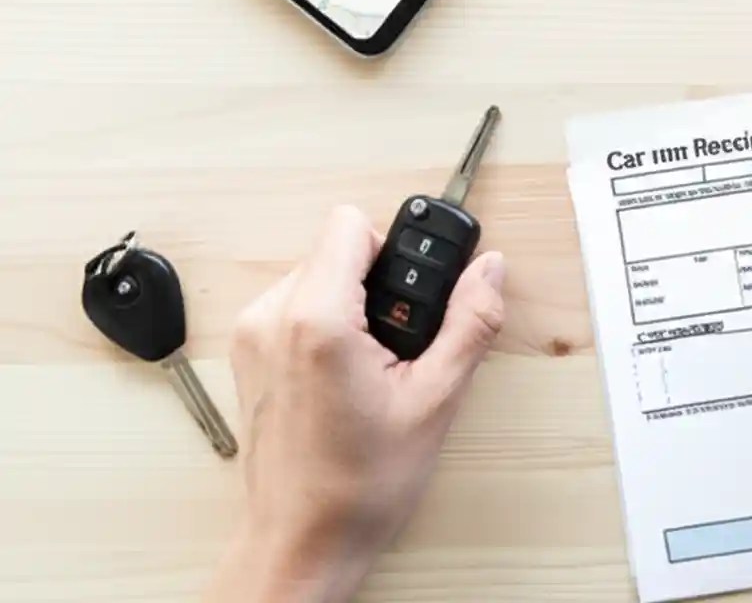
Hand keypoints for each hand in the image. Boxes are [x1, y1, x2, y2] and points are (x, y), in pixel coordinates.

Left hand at [205, 206, 505, 602]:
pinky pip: (293, 306)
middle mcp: (271, 318)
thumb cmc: (359, 485)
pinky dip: (324, 324)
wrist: (303, 540)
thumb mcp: (435, 400)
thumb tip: (490, 271)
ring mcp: (252, 336)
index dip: (394, 248)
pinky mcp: (247, 355)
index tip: (414, 291)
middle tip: (398, 344)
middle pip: (334, 249)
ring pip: (314, 276)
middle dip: (377, 283)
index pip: (350, 225)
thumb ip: (469, 323)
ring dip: (350, 304)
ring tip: (373, 366)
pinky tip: (346, 375)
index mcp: (317, 321)